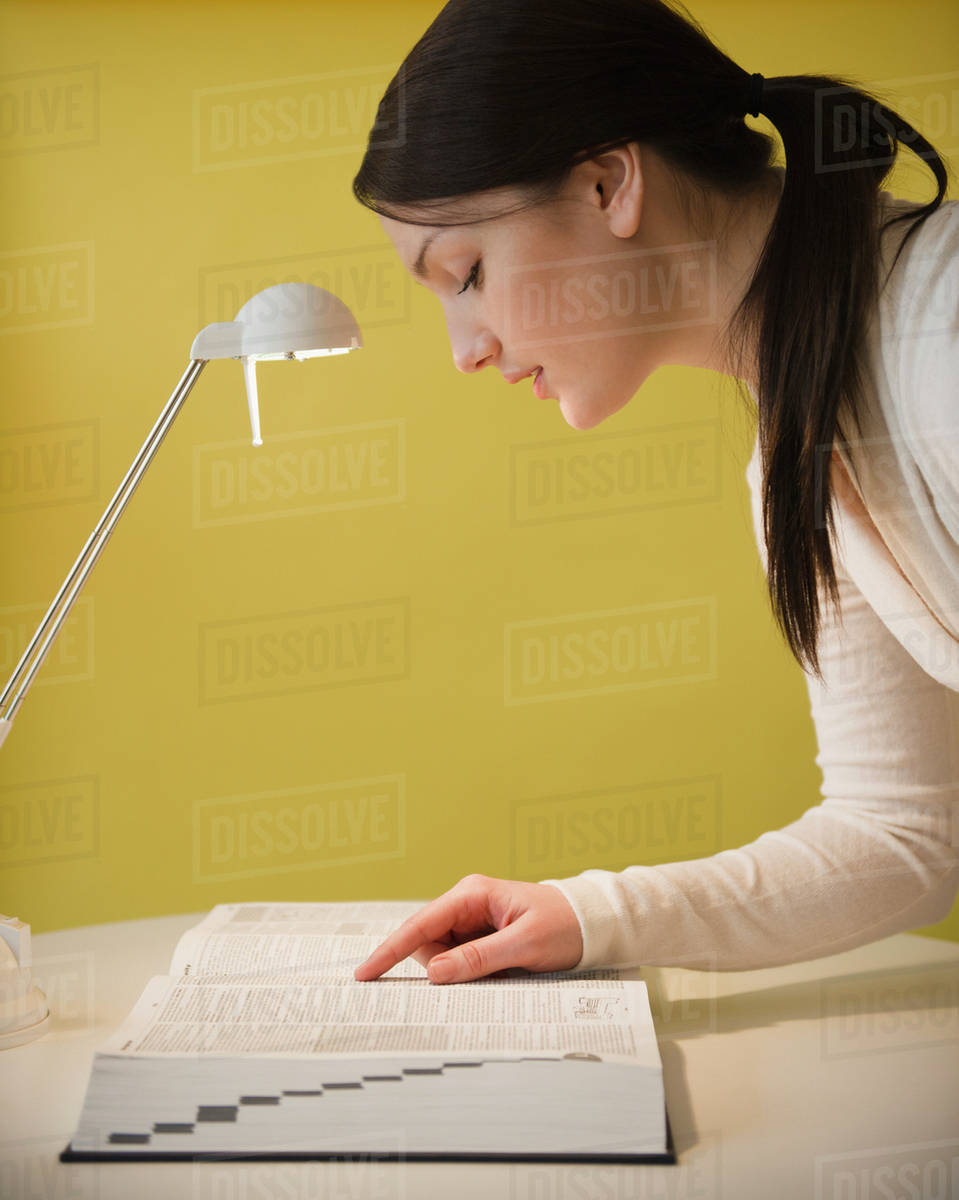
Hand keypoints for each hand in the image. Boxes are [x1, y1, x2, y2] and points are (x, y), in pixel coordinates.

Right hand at [353, 874, 583, 983]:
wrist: (593, 923)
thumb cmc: (564, 925)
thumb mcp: (525, 945)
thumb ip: (478, 959)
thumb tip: (435, 974)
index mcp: (472, 894)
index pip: (420, 925)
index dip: (390, 951)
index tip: (365, 974)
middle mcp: (467, 903)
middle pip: (428, 945)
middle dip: (443, 968)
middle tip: (487, 973)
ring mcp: (474, 920)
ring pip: (443, 957)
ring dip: (462, 973)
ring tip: (504, 969)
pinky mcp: (482, 936)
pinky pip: (461, 961)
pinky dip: (472, 973)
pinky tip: (502, 970)